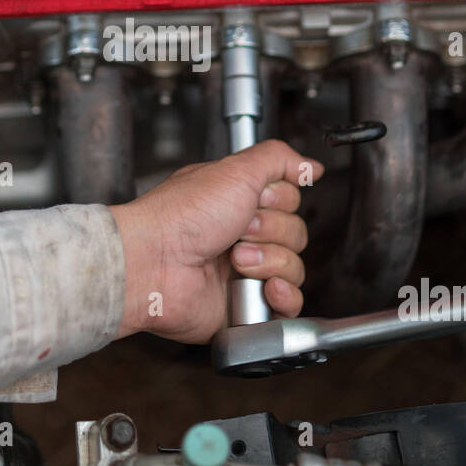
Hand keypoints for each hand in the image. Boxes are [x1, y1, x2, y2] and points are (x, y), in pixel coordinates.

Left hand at [109, 140, 322, 343]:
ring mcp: (245, 273)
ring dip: (270, 262)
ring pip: (294, 268)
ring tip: (235, 262)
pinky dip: (283, 297)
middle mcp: (242, 236)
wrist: (154, 263)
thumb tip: (311, 166)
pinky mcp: (247, 307)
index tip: (255, 201)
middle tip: (239, 232)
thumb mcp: (235, 169)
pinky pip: (289, 306)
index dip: (278, 202)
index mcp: (239, 202)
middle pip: (296, 234)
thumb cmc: (181, 216)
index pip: (290, 202)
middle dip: (271, 232)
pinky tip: (264, 288)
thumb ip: (278, 159)